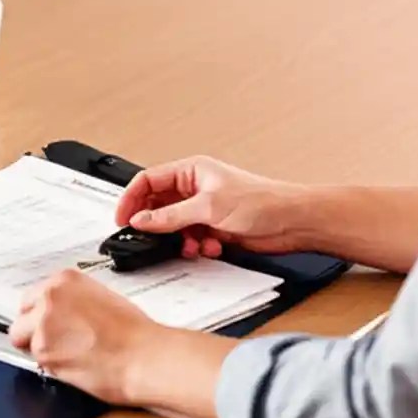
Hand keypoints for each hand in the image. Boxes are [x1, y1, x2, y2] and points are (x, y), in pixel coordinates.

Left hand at [7, 269, 160, 404]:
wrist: (145, 356)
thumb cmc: (135, 334)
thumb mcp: (100, 300)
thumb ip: (71, 303)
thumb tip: (58, 316)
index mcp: (64, 280)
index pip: (31, 297)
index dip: (39, 316)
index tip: (47, 325)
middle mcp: (50, 296)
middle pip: (21, 317)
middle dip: (33, 332)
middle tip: (59, 345)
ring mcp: (44, 321)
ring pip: (23, 340)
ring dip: (42, 350)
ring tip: (72, 356)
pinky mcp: (43, 348)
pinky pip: (35, 361)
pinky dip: (50, 366)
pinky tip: (74, 364)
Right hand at [115, 155, 305, 258]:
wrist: (294, 222)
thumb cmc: (263, 201)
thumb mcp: (209, 207)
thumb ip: (171, 216)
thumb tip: (141, 220)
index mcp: (191, 171)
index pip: (148, 180)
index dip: (131, 199)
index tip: (123, 218)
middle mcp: (195, 188)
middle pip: (158, 206)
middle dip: (157, 224)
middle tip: (149, 237)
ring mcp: (203, 208)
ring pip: (173, 226)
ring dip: (179, 238)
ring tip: (190, 243)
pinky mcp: (213, 227)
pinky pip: (190, 238)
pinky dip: (195, 246)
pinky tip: (209, 246)